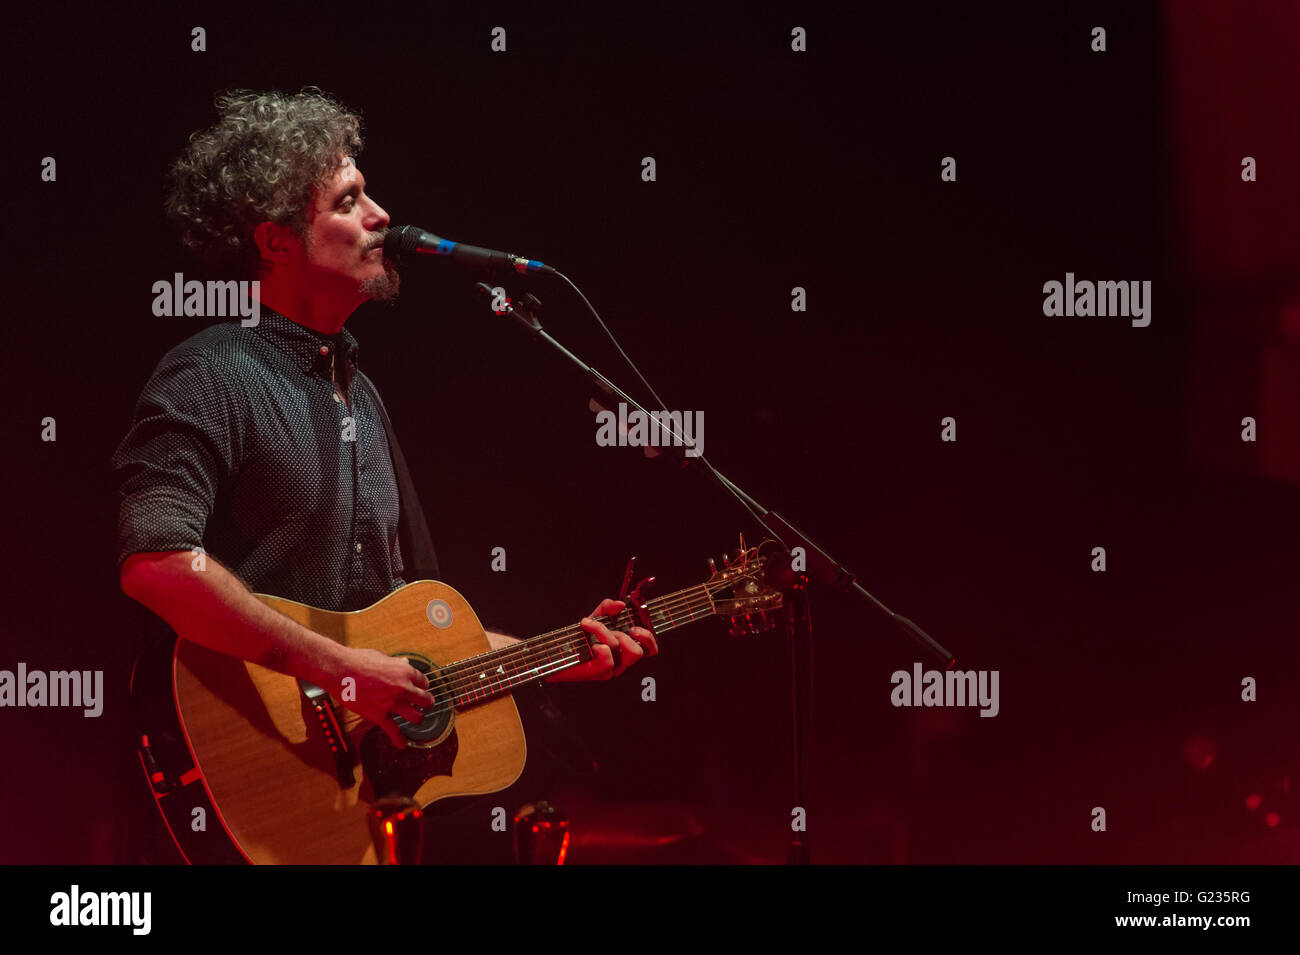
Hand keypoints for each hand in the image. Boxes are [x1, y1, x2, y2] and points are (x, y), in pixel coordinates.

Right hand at [319, 646, 434, 746]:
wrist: (338, 669)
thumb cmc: (357, 660)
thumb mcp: (382, 656)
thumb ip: (395, 663)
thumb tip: (404, 662)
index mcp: (404, 671)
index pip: (423, 681)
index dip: (421, 685)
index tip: (419, 688)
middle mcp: (402, 687)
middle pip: (425, 700)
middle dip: (425, 703)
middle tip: (423, 704)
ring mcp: (391, 702)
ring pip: (415, 717)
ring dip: (416, 718)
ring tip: (414, 718)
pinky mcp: (378, 714)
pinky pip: (393, 731)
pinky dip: (398, 739)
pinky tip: (402, 744)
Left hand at [546, 599, 658, 682]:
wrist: (556, 651)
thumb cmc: (579, 637)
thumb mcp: (595, 618)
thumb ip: (607, 607)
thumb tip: (620, 604)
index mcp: (625, 650)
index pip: (650, 650)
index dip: (648, 638)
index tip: (635, 626)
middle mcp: (621, 662)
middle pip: (638, 652)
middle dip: (624, 635)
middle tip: (612, 628)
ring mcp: (610, 669)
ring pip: (619, 649)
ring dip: (605, 633)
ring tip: (591, 628)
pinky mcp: (597, 672)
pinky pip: (607, 659)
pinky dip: (600, 646)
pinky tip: (591, 644)